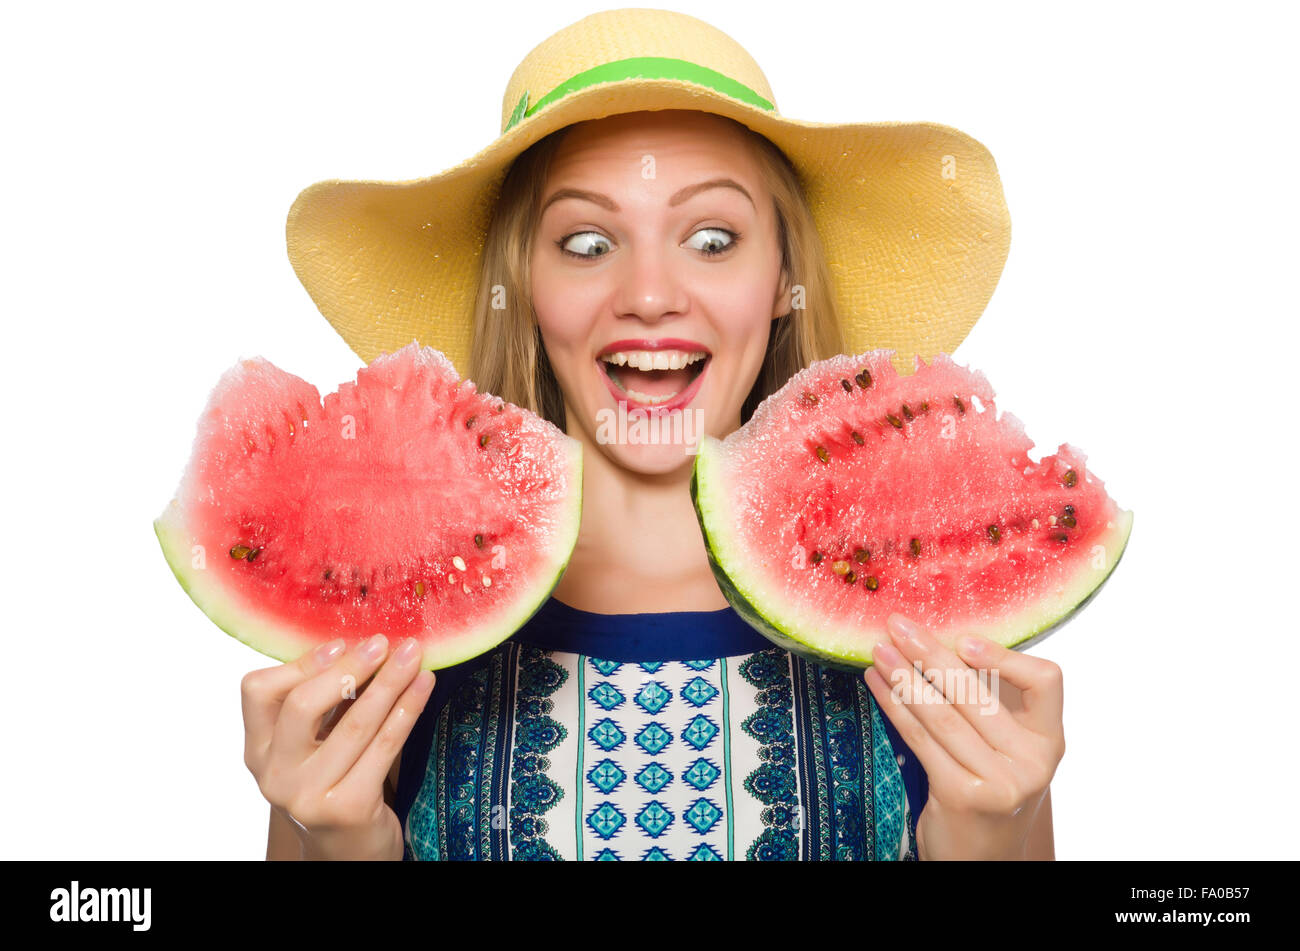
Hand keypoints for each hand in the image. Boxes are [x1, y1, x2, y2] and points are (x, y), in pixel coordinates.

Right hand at [241, 634, 435, 860]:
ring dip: (389, 681)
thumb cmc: (336, 782)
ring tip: (413, 654)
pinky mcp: (348, 808)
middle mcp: (274, 775)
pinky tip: (424, 685)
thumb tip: (359, 642)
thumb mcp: (314, 746)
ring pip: (354, 723)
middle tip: (382, 643)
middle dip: (348, 668)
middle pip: (301, 705)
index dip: (301, 662)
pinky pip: (385, 745)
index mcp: (258, 751)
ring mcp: (308, 795)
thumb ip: (322, 702)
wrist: (351, 852)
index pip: (258, 692)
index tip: (341, 642)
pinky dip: (407, 709)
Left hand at [863, 613, 1063, 860]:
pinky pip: (920, 738)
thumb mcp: (1006, 747)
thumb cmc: (989, 786)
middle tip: (898, 624)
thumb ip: (992, 702)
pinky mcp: (962, 795)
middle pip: (978, 693)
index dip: (1006, 655)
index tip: (964, 637)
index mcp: (1049, 740)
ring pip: (942, 713)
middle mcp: (1032, 762)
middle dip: (931, 653)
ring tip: (878, 649)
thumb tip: (942, 638)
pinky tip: (875, 683)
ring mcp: (999, 782)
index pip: (1046, 681)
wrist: (981, 856)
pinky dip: (893, 705)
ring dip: (904, 675)